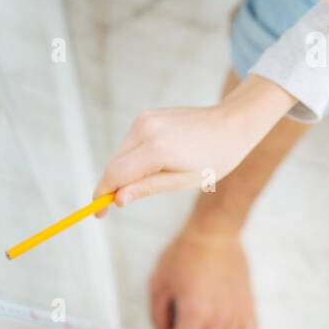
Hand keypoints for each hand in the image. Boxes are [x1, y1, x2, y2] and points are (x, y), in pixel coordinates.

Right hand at [93, 74, 294, 208]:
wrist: (232, 124)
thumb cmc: (214, 158)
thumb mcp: (183, 181)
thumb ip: (147, 188)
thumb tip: (117, 200)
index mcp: (156, 148)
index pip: (115, 175)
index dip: (102, 196)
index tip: (97, 214)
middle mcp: (146, 128)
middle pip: (113, 164)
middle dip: (110, 186)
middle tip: (113, 207)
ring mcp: (145, 118)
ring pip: (119, 153)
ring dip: (122, 171)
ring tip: (155, 178)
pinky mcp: (146, 115)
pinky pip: (129, 142)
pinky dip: (132, 157)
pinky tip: (155, 163)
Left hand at [149, 226, 257, 328]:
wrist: (214, 233)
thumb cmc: (186, 253)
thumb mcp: (158, 282)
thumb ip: (157, 315)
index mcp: (195, 312)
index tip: (171, 325)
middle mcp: (219, 317)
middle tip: (185, 324)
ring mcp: (236, 312)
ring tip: (206, 322)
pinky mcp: (248, 305)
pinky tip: (225, 320)